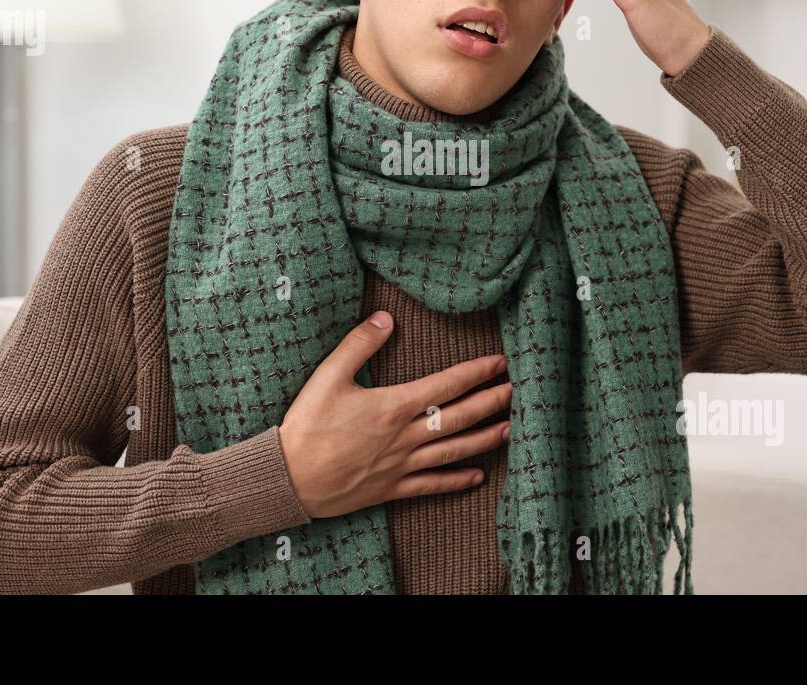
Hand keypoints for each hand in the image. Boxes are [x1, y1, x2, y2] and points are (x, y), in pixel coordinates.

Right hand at [278, 311, 513, 518]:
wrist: (288, 479)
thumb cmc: (306, 426)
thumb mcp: (327, 376)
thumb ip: (358, 344)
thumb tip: (385, 318)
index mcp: (393, 406)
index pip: (446, 385)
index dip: (476, 373)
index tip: (499, 363)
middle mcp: (404, 437)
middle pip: (459, 417)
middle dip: (491, 402)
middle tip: (518, 392)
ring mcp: (401, 465)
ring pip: (454, 451)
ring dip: (485, 439)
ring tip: (510, 429)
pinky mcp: (391, 489)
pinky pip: (432, 486)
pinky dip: (457, 481)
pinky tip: (478, 477)